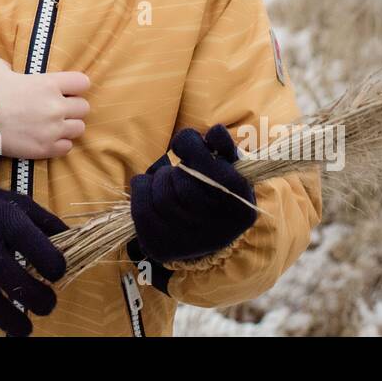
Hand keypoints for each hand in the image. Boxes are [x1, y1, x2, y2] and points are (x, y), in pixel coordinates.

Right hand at [0, 57, 89, 158]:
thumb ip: (9, 66)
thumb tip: (9, 70)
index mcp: (49, 84)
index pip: (83, 83)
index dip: (75, 86)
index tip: (66, 90)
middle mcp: (57, 106)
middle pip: (83, 108)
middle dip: (73, 107)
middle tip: (58, 109)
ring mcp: (53, 130)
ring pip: (78, 128)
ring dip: (68, 126)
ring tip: (54, 126)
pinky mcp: (46, 149)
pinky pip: (67, 147)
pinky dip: (60, 143)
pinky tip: (48, 138)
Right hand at [0, 181, 66, 336]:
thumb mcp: (25, 208)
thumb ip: (51, 227)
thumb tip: (76, 249)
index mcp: (4, 220)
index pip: (25, 237)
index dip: (46, 258)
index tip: (58, 273)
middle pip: (1, 270)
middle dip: (29, 293)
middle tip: (48, 306)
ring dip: (6, 318)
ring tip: (25, 329)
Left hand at [129, 125, 256, 263]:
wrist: (202, 233)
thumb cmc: (216, 190)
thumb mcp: (228, 167)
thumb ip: (223, 146)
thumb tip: (215, 132)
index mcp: (240, 207)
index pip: (210, 169)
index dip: (190, 146)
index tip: (184, 144)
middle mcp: (218, 231)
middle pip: (184, 184)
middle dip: (176, 168)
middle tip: (179, 170)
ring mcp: (189, 244)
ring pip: (161, 195)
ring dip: (159, 178)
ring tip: (167, 181)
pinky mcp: (162, 248)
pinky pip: (141, 209)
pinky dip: (141, 189)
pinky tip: (150, 189)